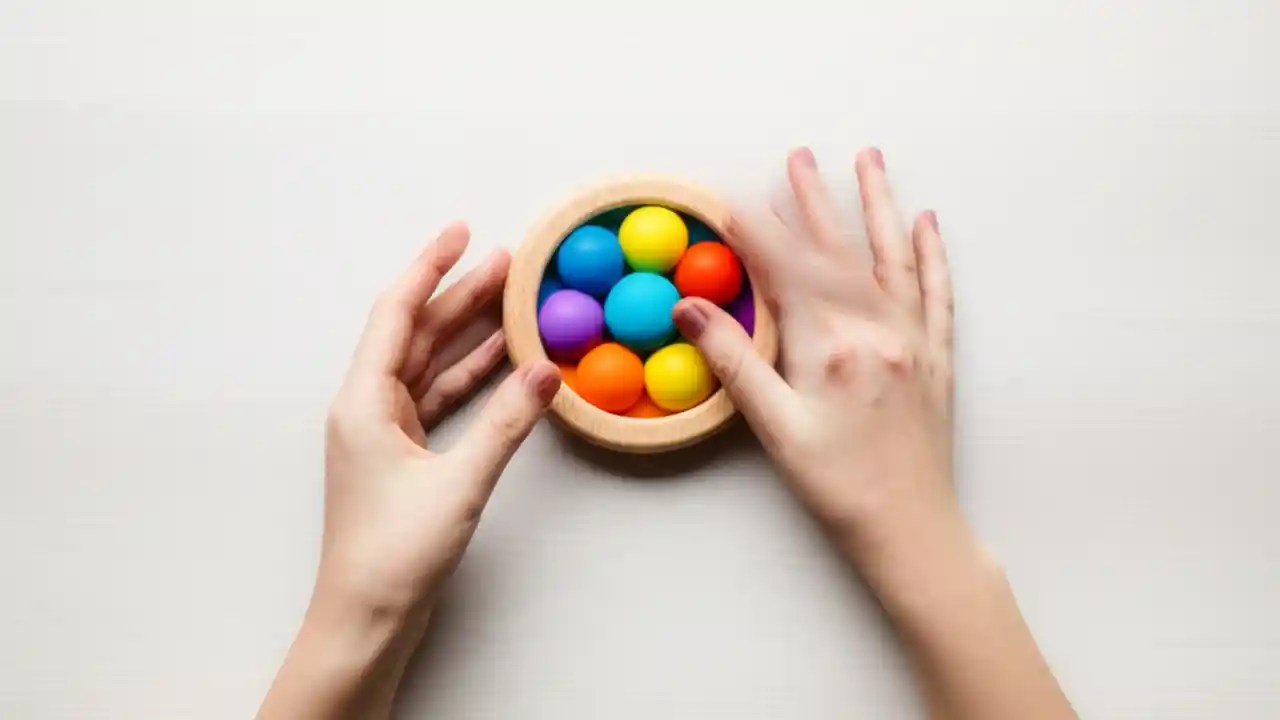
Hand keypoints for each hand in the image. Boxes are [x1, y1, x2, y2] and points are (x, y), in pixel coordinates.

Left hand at [320, 222, 559, 616]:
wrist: (366, 618)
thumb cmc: (394, 554)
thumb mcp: (460, 483)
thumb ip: (506, 422)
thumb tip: (545, 372)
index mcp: (363, 401)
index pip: (397, 313)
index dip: (430, 266)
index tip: (460, 231)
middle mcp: (366, 407)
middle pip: (415, 332)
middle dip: (457, 293)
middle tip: (503, 260)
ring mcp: (382, 431)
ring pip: (427, 363)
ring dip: (465, 331)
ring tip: (508, 297)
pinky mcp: (401, 455)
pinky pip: (436, 397)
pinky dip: (467, 375)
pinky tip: (500, 359)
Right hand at [674, 149, 1074, 719]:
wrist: (911, 528)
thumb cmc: (838, 485)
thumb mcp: (776, 428)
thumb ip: (736, 362)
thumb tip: (692, 308)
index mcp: (833, 346)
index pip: (787, 270)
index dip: (756, 232)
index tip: (730, 201)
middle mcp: (878, 330)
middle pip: (838, 250)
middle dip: (813, 201)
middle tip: (797, 157)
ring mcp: (913, 339)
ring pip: (891, 257)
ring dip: (876, 206)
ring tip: (866, 160)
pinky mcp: (935, 356)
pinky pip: (936, 291)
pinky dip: (930, 254)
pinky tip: (926, 223)